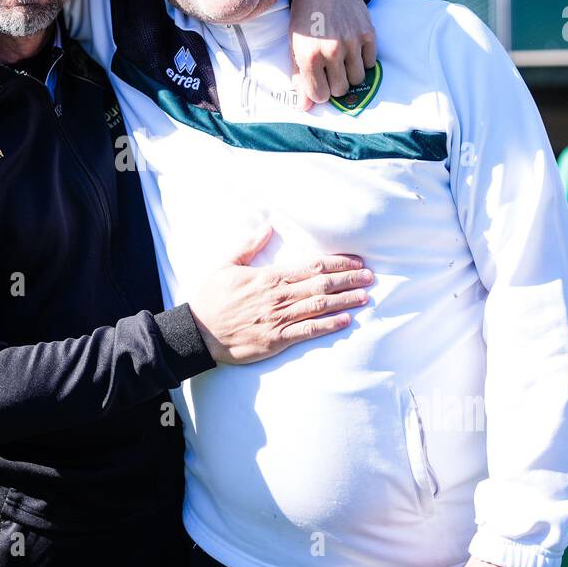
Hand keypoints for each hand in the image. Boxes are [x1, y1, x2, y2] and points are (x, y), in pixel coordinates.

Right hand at [188, 225, 372, 364]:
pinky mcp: (277, 339)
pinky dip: (329, 325)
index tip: (356, 261)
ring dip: (345, 300)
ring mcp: (279, 319)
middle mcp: (279, 297)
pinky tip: (345, 321)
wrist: (198, 332)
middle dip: (348, 280)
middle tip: (369, 277)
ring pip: (320, 307)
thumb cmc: (211, 298)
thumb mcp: (225, 265)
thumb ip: (248, 246)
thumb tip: (267, 226)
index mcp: (269, 277)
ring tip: (365, 296)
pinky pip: (308, 331)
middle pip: (322, 285)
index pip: (311, 266)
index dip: (337, 263)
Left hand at [288, 0, 376, 108]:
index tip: (320, 83)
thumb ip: (300, 78)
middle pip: (341, 90)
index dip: (320, 92)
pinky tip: (353, 49)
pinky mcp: (368, 33)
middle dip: (335, 84)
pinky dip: (363, 60)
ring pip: (358, 79)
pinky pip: (371, 63)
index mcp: (309, 56)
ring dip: (350, 74)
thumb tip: (305, 108)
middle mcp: (331, 51)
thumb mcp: (295, 47)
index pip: (320, 95)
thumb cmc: (305, 19)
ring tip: (342, 60)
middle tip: (331, 70)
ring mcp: (351, 42)